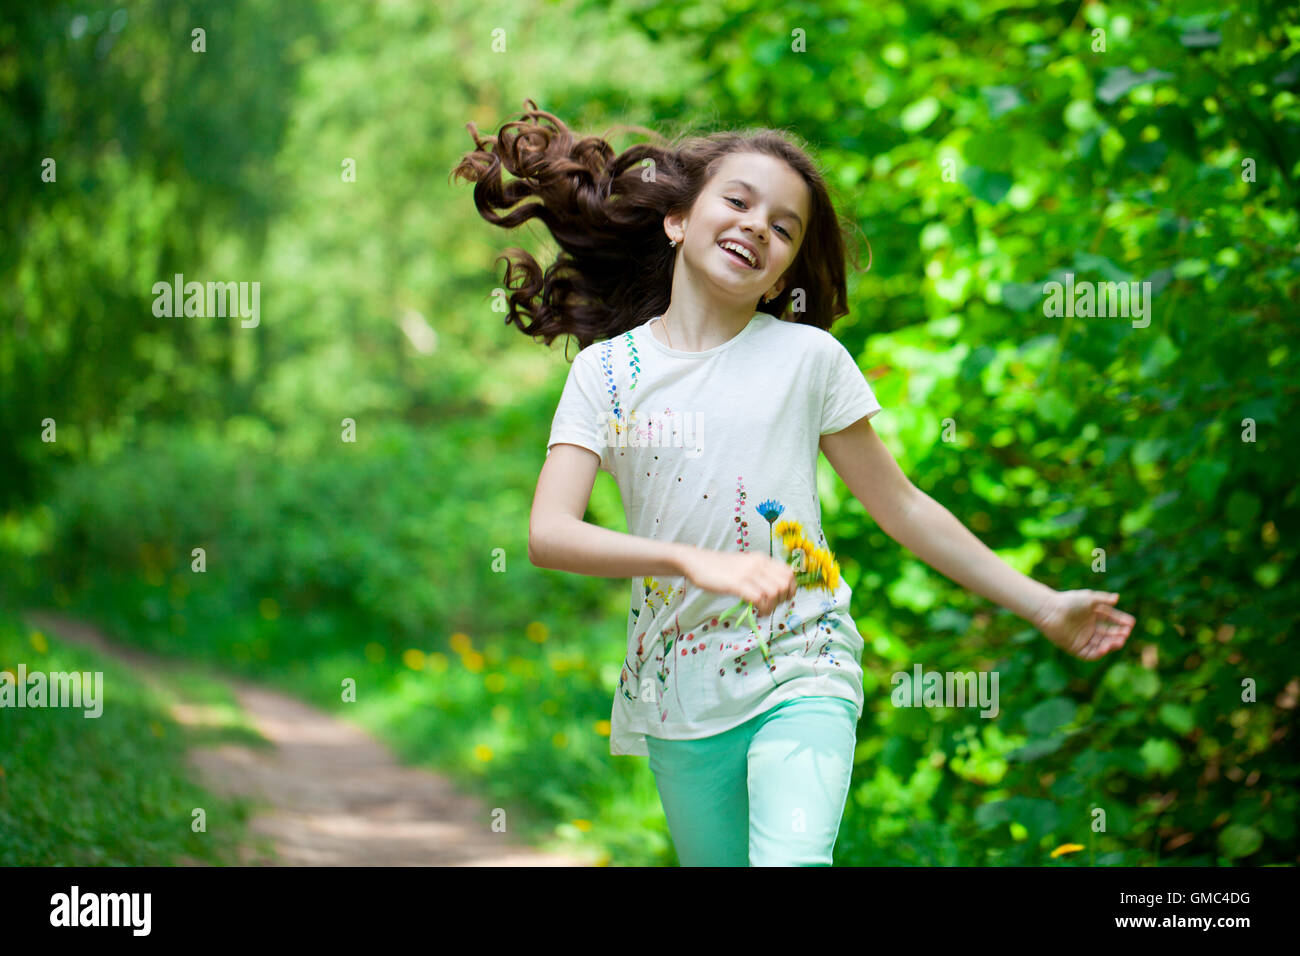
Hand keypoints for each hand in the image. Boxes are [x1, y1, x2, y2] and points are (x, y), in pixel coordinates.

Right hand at [682, 548, 796, 616]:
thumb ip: (759, 574)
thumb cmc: (719, 567)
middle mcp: (758, 564)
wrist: (697, 562)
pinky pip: (759, 599)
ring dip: (772, 606)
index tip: (783, 598)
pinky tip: (756, 612)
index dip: (791, 589)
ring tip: (763, 611)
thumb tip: (774, 592)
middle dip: (782, 600)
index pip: (789, 573)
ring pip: (774, 592)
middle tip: (772, 606)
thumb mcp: (744, 565)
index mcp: (762, 559)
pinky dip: (762, 609)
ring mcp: (748, 573)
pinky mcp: (737, 584)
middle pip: (785, 584)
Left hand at [1032, 589, 1135, 659]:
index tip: (1131, 623)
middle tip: (1126, 634)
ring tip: (1119, 641)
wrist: (1050, 611)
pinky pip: (1089, 653)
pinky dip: (1098, 653)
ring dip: (1111, 644)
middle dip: (1118, 634)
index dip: (1121, 622)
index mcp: (1093, 615)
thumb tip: (1117, 598)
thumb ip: (1103, 599)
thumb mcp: (1089, 598)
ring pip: (1101, 644)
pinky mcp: (1075, 648)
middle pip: (1108, 633)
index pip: (1111, 620)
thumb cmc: (1068, 602)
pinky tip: (1105, 648)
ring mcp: (1083, 638)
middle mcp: (1089, 628)